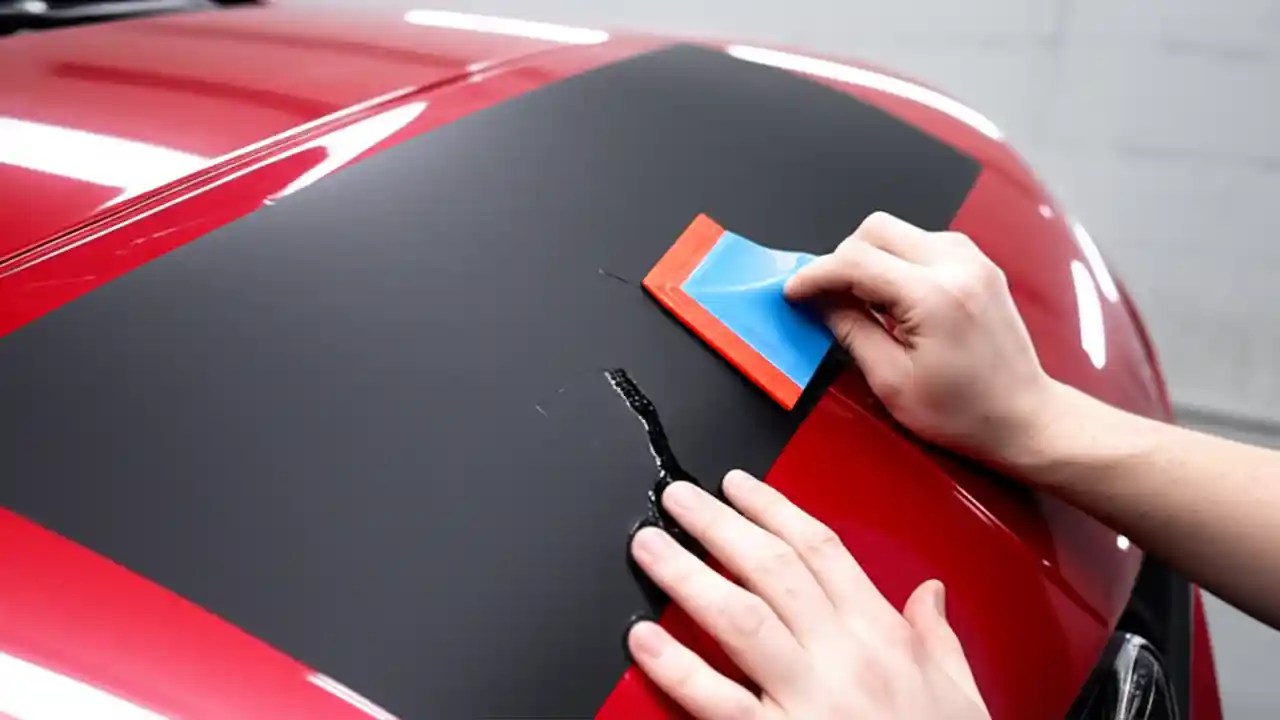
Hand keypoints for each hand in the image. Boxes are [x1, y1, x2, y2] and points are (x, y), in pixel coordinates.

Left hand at [627, 473, 988, 719]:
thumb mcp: (960, 694)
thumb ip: (938, 638)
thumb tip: (931, 593)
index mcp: (884, 638)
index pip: (821, 551)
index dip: (773, 509)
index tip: (738, 486)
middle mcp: (844, 658)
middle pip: (772, 569)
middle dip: (719, 525)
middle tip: (679, 497)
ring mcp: (808, 699)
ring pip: (740, 618)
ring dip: (688, 574)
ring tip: (650, 546)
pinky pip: (717, 699)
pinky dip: (677, 666)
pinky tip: (645, 638)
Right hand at [784, 212, 1056, 465]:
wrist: (1024, 417)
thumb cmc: (963, 412)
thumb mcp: (891, 382)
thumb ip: (851, 331)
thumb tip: (818, 301)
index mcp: (934, 297)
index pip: (855, 261)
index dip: (815, 275)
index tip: (792, 292)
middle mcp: (957, 265)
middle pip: (875, 229)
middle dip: (841, 259)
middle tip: (825, 297)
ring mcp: (973, 260)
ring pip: (898, 231)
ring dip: (869, 258)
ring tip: (860, 301)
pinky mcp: (979, 264)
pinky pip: (922, 242)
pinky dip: (896, 261)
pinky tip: (891, 297)